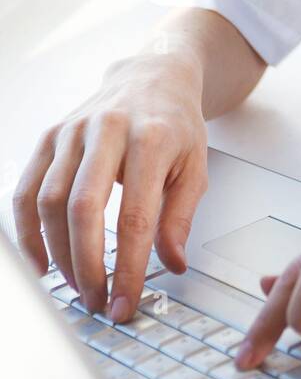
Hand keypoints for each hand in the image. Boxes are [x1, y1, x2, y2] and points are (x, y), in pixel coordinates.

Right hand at [12, 50, 208, 321]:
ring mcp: (73, 131)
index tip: (125, 303)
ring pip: (50, 202)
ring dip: (59, 254)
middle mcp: (107, 130)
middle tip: (97, 300)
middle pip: (83, 209)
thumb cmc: (175, 124)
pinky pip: (26, 190)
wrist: (153, 76)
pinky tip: (42, 261)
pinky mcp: (50, 136)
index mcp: (151, 138)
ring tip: (78, 285)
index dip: (129, 267)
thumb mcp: (196, 166)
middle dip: (87, 265)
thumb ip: (181, 217)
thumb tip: (172, 263)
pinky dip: (27, 232)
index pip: (135, 216)